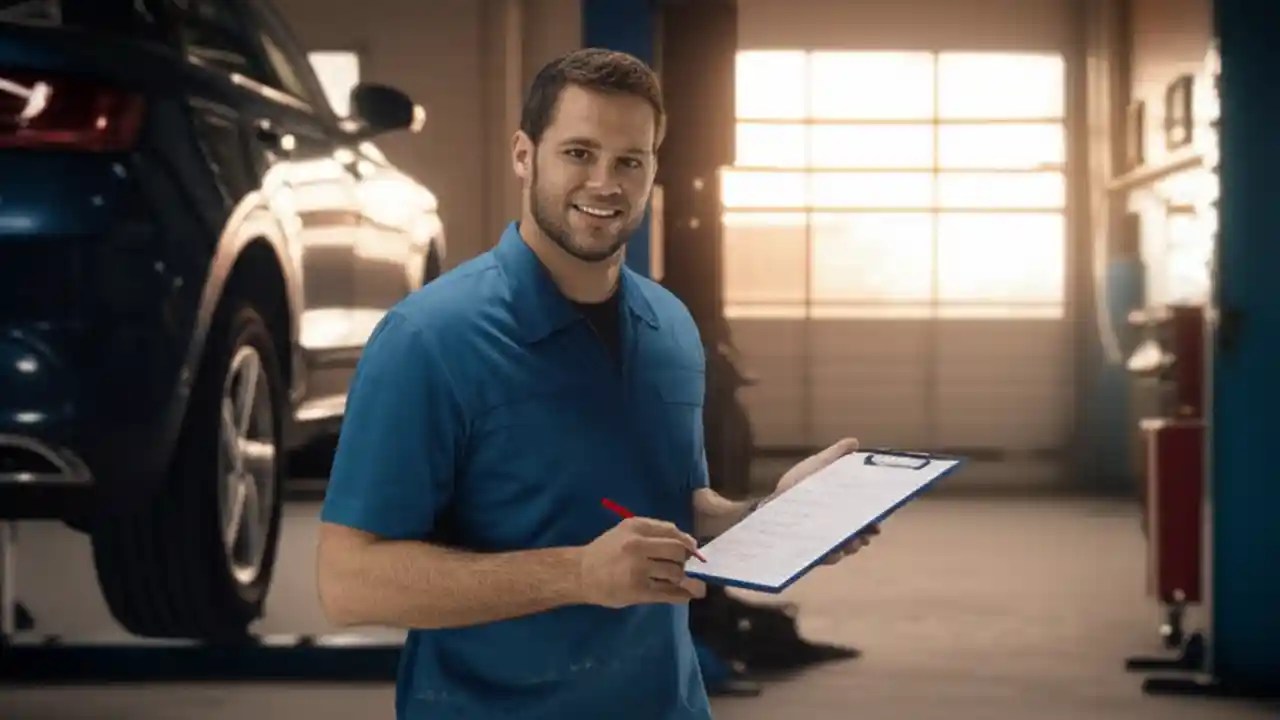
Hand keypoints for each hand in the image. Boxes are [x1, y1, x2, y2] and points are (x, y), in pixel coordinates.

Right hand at [579, 517, 706, 607]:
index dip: (687, 543)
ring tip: (673, 580)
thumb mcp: (626, 531)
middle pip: (677, 552)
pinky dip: (682, 595)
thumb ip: (655, 532)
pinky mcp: (638, 591)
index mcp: (636, 527)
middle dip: (683, 560)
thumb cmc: (606, 551)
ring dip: (680, 578)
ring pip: (676, 573)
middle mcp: (637, 546)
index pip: (673, 532)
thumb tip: (689, 543)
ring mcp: (638, 570)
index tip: (690, 550)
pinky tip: (686, 595)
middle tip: (678, 566)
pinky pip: (669, 594)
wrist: (580, 573)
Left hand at [765, 437, 879, 565]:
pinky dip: (833, 555)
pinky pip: (825, 557)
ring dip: (852, 546)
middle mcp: (835, 526)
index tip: (878, 521)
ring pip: (845, 547)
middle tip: (868, 533)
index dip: (873, 520)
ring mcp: (823, 540)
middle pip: (858, 533)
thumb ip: (835, 455)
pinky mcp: (810, 551)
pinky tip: (836, 551)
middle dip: (865, 535)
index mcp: (840, 507)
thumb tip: (854, 442)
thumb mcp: (816, 465)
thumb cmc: (795, 484)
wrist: (769, 501)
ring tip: (853, 543)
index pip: (864, 516)